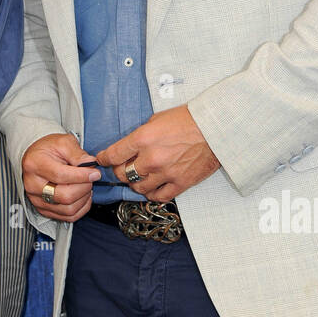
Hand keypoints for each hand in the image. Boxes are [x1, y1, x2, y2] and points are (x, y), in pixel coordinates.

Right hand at [22, 132, 100, 222]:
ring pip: (68, 209)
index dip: (82, 176)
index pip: (60, 175)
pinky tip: (83, 197)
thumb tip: (91, 165)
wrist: (36, 158)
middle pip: (64, 196)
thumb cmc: (49, 149)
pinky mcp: (43, 210)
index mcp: (35, 164)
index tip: (95, 173)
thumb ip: (77, 153)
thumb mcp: (63, 142)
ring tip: (86, 186)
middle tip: (91, 179)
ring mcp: (36, 199)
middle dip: (84, 188)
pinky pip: (67, 217)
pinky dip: (81, 209)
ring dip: (84, 199)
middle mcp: (32, 184)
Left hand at [96, 105, 219, 202]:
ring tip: (139, 177)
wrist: (215, 128)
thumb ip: (141, 135)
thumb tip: (130, 146)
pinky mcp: (180, 183)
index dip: (103, 159)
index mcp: (143, 139)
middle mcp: (151, 158)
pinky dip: (152, 194)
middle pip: (123, 174)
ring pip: (138, 188)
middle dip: (119, 171)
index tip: (101, 160)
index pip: (113, 155)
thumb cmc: (189, 120)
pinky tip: (152, 188)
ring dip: (135, 183)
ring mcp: (166, 173)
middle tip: (122, 168)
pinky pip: (158, 197)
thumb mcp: (157, 119)